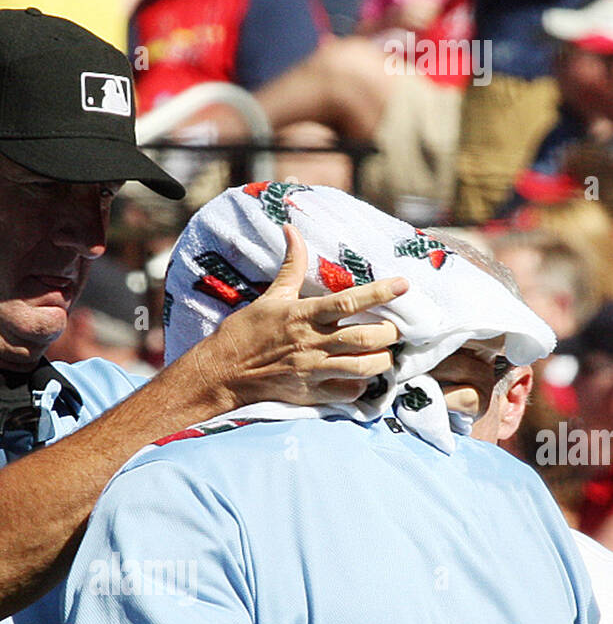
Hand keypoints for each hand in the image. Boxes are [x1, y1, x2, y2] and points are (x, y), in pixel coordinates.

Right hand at [197, 225, 406, 410]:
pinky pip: (346, 392)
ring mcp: (312, 371)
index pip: (350, 301)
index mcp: (303, 315)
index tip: (403, 285)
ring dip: (381, 361)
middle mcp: (311, 343)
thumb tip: (292, 229)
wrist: (222, 373)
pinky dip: (361, 385)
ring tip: (386, 354)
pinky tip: (362, 377)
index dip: (380, 292)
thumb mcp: (269, 296)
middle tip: (396, 328)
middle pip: (364, 338)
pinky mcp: (309, 394)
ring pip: (361, 368)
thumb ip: (292, 265)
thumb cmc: (245, 332)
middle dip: (389, 333)